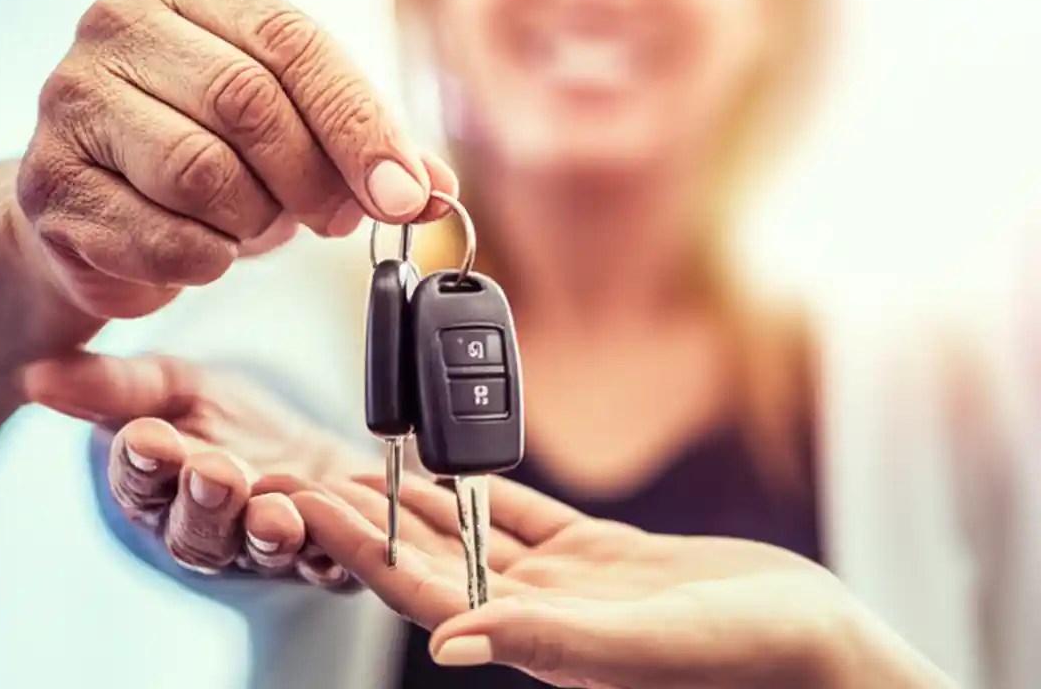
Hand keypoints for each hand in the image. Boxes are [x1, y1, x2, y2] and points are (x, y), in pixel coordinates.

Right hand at [12, 0, 455, 318]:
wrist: (96, 217)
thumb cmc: (207, 164)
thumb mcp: (296, 141)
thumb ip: (366, 155)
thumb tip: (436, 193)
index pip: (295, 44)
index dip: (361, 126)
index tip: (408, 195)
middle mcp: (121, 24)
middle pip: (249, 102)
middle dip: (312, 179)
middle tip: (333, 222)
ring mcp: (72, 98)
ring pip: (203, 171)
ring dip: (252, 221)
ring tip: (251, 226)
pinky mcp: (48, 181)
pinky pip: (160, 236)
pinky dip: (205, 262)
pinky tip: (205, 252)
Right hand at [24, 351, 365, 585]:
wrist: (302, 448)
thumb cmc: (223, 422)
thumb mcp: (173, 386)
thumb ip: (116, 386)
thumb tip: (36, 376)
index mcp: (157, 489)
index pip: (139, 483)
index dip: (141, 464)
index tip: (147, 438)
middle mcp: (205, 529)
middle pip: (196, 530)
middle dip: (206, 502)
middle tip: (214, 471)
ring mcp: (263, 548)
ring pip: (259, 550)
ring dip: (267, 532)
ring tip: (275, 511)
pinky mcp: (322, 555)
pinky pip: (326, 561)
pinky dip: (330, 548)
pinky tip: (335, 526)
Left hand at [281, 476, 954, 688]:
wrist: (814, 648)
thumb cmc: (743, 660)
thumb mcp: (641, 644)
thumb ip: (547, 637)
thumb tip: (449, 639)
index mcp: (532, 640)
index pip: (419, 588)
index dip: (359, 545)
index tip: (305, 501)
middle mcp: (538, 614)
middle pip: (430, 558)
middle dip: (369, 518)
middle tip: (311, 471)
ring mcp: (571, 585)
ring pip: (473, 534)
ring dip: (417, 500)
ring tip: (368, 461)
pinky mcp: (606, 556)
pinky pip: (531, 515)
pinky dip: (490, 489)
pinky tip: (457, 465)